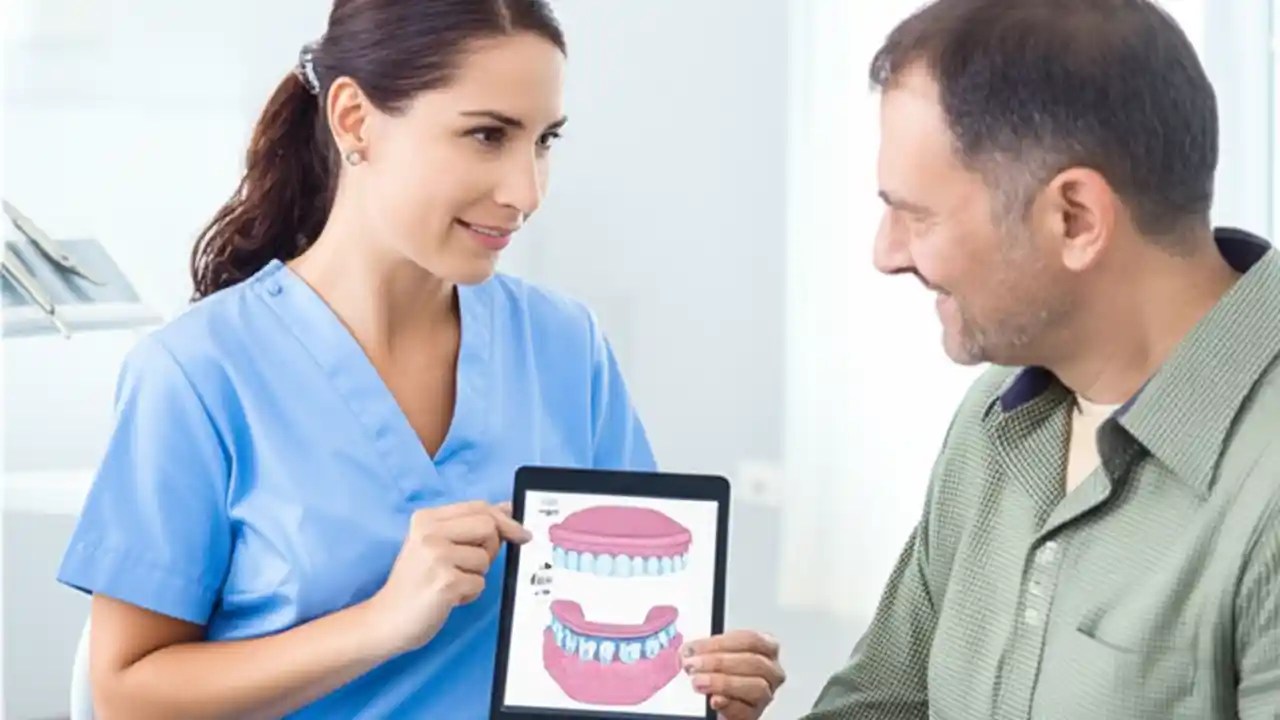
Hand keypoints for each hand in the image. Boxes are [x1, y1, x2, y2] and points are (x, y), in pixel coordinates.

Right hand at [366, 500, 530, 654]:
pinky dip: (470, 594)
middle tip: (472, 565)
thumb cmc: (415, 583)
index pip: (479, 507)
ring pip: (486, 558)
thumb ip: (467, 525)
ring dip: (476, 575)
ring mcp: (436, 557)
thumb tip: (507, 507)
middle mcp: (429, 532)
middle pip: (488, 527)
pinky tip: (449, 598)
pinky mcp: (445, 582)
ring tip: (451, 583)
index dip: (504, 519)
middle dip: (491, 548)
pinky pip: (480, 583)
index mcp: (426, 518)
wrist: (385, 620)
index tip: (520, 533)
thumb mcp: (434, 544)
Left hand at [680, 630, 784, 718]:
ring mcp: (766, 694)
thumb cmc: (721, 672)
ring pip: (755, 687)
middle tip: (694, 664)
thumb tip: (688, 651)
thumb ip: (706, 650)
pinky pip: (746, 711)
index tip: (696, 647)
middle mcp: (771, 670)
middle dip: (719, 662)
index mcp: (766, 647)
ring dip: (723, 683)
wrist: (718, 700)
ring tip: (699, 681)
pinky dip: (728, 704)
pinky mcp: (755, 714)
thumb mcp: (716, 654)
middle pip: (753, 662)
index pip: (750, 639)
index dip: (721, 643)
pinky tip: (714, 699)